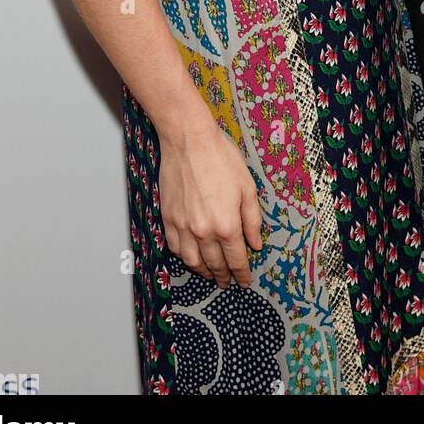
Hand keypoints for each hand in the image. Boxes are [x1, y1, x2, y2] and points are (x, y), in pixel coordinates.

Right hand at [158, 117, 263, 289]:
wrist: (188, 141)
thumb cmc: (221, 158)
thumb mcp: (247, 187)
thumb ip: (252, 220)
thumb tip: (255, 244)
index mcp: (226, 225)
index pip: (236, 260)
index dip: (242, 274)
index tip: (245, 282)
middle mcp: (203, 231)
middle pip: (214, 264)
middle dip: (223, 276)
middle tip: (228, 282)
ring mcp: (182, 227)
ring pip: (192, 261)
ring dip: (202, 272)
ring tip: (210, 275)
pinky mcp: (168, 218)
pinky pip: (175, 248)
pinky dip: (184, 258)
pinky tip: (190, 257)